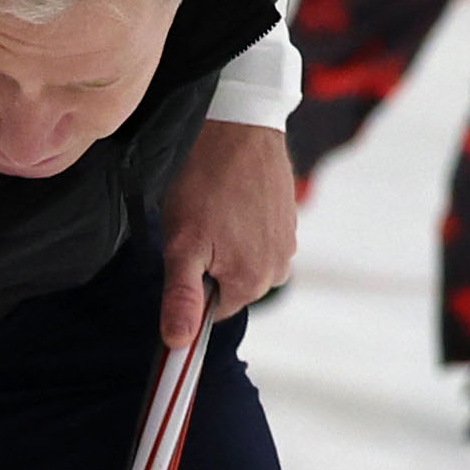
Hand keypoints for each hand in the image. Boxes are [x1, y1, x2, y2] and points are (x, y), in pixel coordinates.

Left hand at [158, 117, 297, 347]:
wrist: (239, 126)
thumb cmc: (205, 183)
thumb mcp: (182, 245)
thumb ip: (182, 297)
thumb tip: (179, 343)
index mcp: (253, 282)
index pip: (212, 311)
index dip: (190, 286)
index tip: (181, 256)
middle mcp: (279, 268)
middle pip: (229, 286)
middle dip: (208, 264)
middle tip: (194, 227)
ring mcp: (288, 242)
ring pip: (242, 260)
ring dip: (224, 242)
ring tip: (212, 208)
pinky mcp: (290, 219)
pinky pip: (257, 236)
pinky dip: (241, 223)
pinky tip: (229, 197)